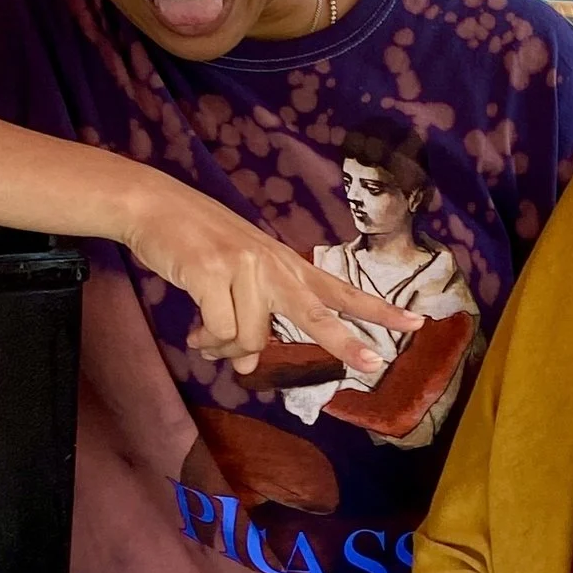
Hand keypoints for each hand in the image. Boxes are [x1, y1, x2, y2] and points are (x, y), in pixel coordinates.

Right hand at [121, 173, 412, 379]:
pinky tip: (195, 336)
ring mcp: (245, 267)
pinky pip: (222, 332)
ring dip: (226, 350)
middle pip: (318, 314)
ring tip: (205, 342)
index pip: (341, 290)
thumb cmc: (197, 244)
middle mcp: (274, 264)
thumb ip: (250, 320)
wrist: (155, 206)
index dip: (379, 309)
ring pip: (251, 338)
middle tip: (374, 365)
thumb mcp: (234, 279)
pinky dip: (208, 342)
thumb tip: (247, 365)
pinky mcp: (212, 273)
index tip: (417, 324)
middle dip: (346, 342)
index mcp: (287, 264)